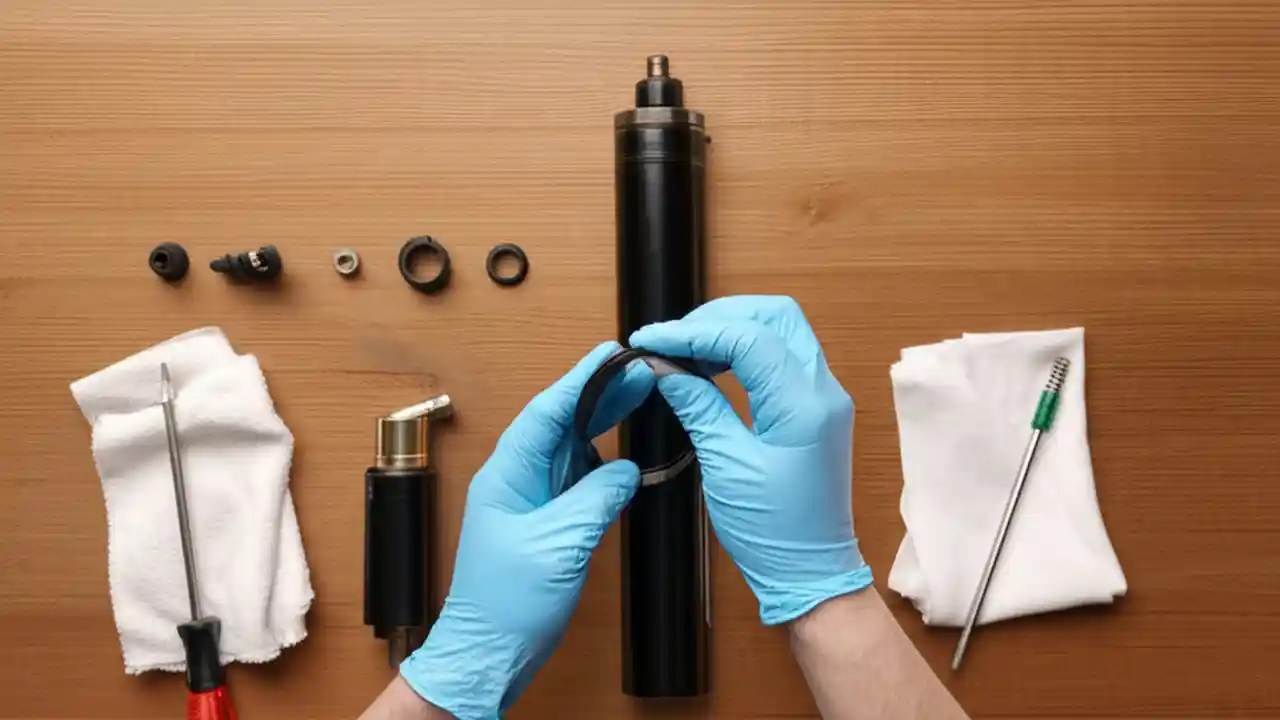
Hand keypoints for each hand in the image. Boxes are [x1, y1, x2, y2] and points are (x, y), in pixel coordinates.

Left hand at [400, 342, 652, 719]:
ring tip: (639, 398)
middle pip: (560, 422)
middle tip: (640, 370)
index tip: (613, 352)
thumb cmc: (506, 606)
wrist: (488, 655)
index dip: (582, 378)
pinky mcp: (546, 521)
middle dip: (600, 393)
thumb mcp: (559, 545)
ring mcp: (531, 500)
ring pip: (571, 448)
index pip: (547, 411)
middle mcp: (517, 479)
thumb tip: (626, 469)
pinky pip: (578, 479)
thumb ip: (597, 499)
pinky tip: (626, 456)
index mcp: (507, 474)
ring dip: (603, 423)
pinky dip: (604, 463)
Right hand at [630, 295, 872, 624]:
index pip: (748, 337)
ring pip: (780, 330)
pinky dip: (743, 350)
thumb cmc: (772, 530)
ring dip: (730, 329)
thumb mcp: (725, 466)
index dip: (694, 331)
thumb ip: (698, 406)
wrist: (808, 572)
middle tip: (671, 338)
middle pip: (775, 315)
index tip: (650, 340)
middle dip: (719, 316)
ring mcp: (823, 397)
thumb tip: (664, 367)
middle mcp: (823, 391)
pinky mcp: (814, 408)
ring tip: (683, 350)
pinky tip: (708, 366)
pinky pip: (781, 357)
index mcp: (804, 406)